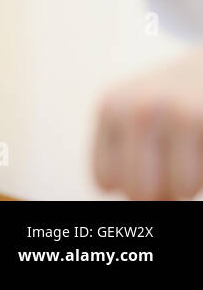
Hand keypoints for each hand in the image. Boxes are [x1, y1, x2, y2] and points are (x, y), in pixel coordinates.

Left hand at [93, 46, 202, 199]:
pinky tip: (202, 143)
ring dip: (189, 184)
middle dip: (161, 192)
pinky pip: (202, 179)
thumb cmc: (178, 98)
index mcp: (111, 108)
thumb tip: (139, 199)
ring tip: (194, 151)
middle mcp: (138, 109)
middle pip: (139, 191)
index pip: (105, 180)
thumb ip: (125, 149)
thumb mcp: (138, 111)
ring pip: (178, 190)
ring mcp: (177, 115)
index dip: (132, 185)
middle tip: (176, 167)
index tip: (151, 170)